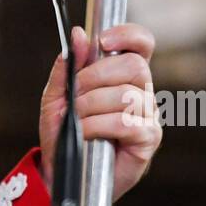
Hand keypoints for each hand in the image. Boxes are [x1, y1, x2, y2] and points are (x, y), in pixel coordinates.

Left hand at [38, 23, 161, 202]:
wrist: (62, 171)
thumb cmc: (64, 133)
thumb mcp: (57, 96)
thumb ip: (68, 66)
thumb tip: (79, 34)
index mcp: (124, 75)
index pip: (142, 44)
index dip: (127, 35)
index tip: (102, 41)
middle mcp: (142, 92)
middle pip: (135, 66)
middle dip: (96, 75)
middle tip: (76, 93)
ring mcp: (149, 116)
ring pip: (127, 95)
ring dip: (91, 104)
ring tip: (77, 118)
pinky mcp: (148, 140)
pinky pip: (125, 123)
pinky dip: (98, 125)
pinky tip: (85, 133)